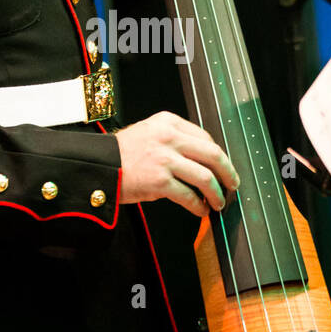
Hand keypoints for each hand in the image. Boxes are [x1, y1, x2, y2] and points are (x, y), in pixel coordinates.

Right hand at [114, 110, 239, 217]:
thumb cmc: (121, 153)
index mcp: (168, 122)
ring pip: (205, 177)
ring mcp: (165, 159)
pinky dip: (199, 205)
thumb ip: (173, 139)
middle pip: (213, 154)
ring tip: (218, 202)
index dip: (218, 156)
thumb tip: (200, 160)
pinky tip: (200, 210)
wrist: (98, 165)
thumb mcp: (148, 132)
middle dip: (228, 172)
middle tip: (232, 184)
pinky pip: (189, 195)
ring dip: (216, 193)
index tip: (223, 167)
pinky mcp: (159, 181)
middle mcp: (169, 137)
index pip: (205, 137)